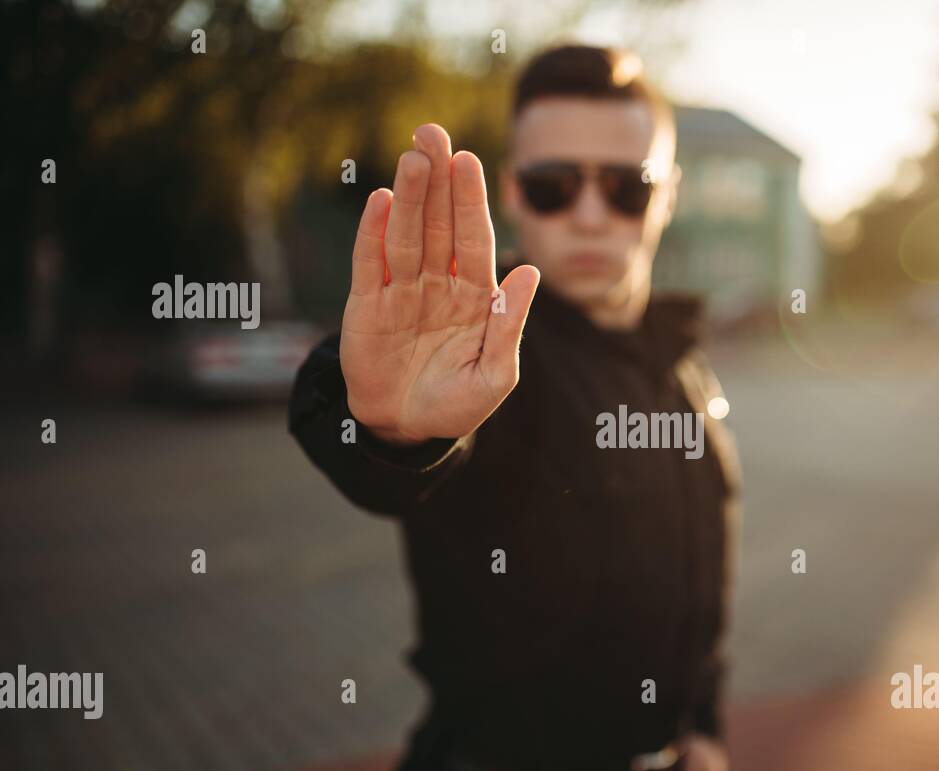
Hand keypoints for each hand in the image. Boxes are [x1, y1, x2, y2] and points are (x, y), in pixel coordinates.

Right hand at [340, 124, 541, 444]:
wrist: (406, 430)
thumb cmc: (457, 404)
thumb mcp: (495, 373)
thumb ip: (510, 324)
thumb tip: (531, 271)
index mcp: (475, 294)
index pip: (474, 239)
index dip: (470, 201)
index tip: (470, 162)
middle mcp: (438, 283)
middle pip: (438, 223)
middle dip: (437, 180)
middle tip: (433, 134)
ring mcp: (401, 291)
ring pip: (406, 235)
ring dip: (408, 197)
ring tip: (412, 158)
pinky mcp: (368, 306)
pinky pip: (371, 264)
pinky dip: (373, 234)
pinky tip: (379, 201)